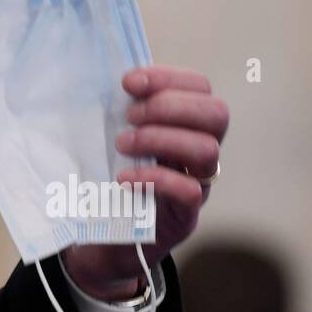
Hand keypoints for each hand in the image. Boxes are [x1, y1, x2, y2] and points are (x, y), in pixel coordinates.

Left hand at [61, 65, 227, 300]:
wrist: (108, 237)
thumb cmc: (112, 178)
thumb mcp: (115, 137)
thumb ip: (118, 110)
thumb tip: (95, 74)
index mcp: (185, 124)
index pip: (199, 87)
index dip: (167, 78)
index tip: (128, 83)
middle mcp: (199, 150)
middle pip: (216, 113)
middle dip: (169, 106)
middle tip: (130, 117)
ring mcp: (197, 183)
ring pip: (207, 149)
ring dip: (160, 139)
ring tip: (123, 144)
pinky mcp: (185, 215)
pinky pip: (189, 191)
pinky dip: (155, 179)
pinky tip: (125, 178)